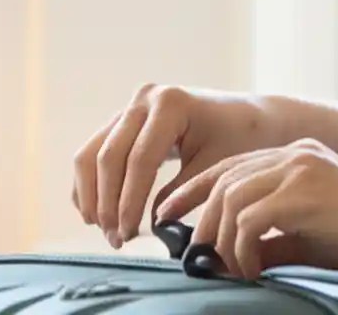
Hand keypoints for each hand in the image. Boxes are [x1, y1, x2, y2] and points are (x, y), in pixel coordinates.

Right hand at [72, 83, 287, 247]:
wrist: (246, 116)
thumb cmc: (239, 139)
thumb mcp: (215, 166)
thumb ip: (181, 193)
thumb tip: (149, 225)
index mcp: (170, 104)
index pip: (139, 160)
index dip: (129, 201)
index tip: (129, 234)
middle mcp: (144, 99)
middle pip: (107, 157)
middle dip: (108, 203)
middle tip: (116, 239)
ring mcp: (130, 107)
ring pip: (90, 154)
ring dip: (92, 196)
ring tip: (106, 231)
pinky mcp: (123, 120)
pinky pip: (94, 153)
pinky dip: (91, 185)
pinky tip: (98, 214)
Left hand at [154, 138, 337, 281]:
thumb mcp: (306, 233)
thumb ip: (268, 236)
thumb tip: (221, 255)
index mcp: (298, 154)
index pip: (231, 165)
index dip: (194, 191)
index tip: (168, 217)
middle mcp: (296, 153)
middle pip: (223, 180)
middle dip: (200, 221)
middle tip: (197, 258)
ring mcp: (300, 167)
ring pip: (229, 199)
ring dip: (222, 241)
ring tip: (234, 270)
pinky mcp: (303, 191)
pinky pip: (248, 221)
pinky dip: (241, 250)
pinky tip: (254, 270)